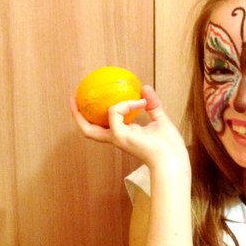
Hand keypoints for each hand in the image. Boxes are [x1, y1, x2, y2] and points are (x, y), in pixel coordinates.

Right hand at [70, 85, 188, 169]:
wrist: (172, 159)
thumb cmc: (169, 146)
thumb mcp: (160, 119)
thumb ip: (152, 104)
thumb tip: (144, 86)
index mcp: (125, 135)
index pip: (105, 126)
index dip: (97, 114)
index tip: (101, 97)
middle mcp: (117, 138)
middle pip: (89, 130)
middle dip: (77, 117)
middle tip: (73, 99)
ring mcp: (117, 138)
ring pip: (91, 127)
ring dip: (84, 112)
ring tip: (77, 97)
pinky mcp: (120, 136)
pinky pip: (114, 113)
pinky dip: (124, 104)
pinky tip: (139, 101)